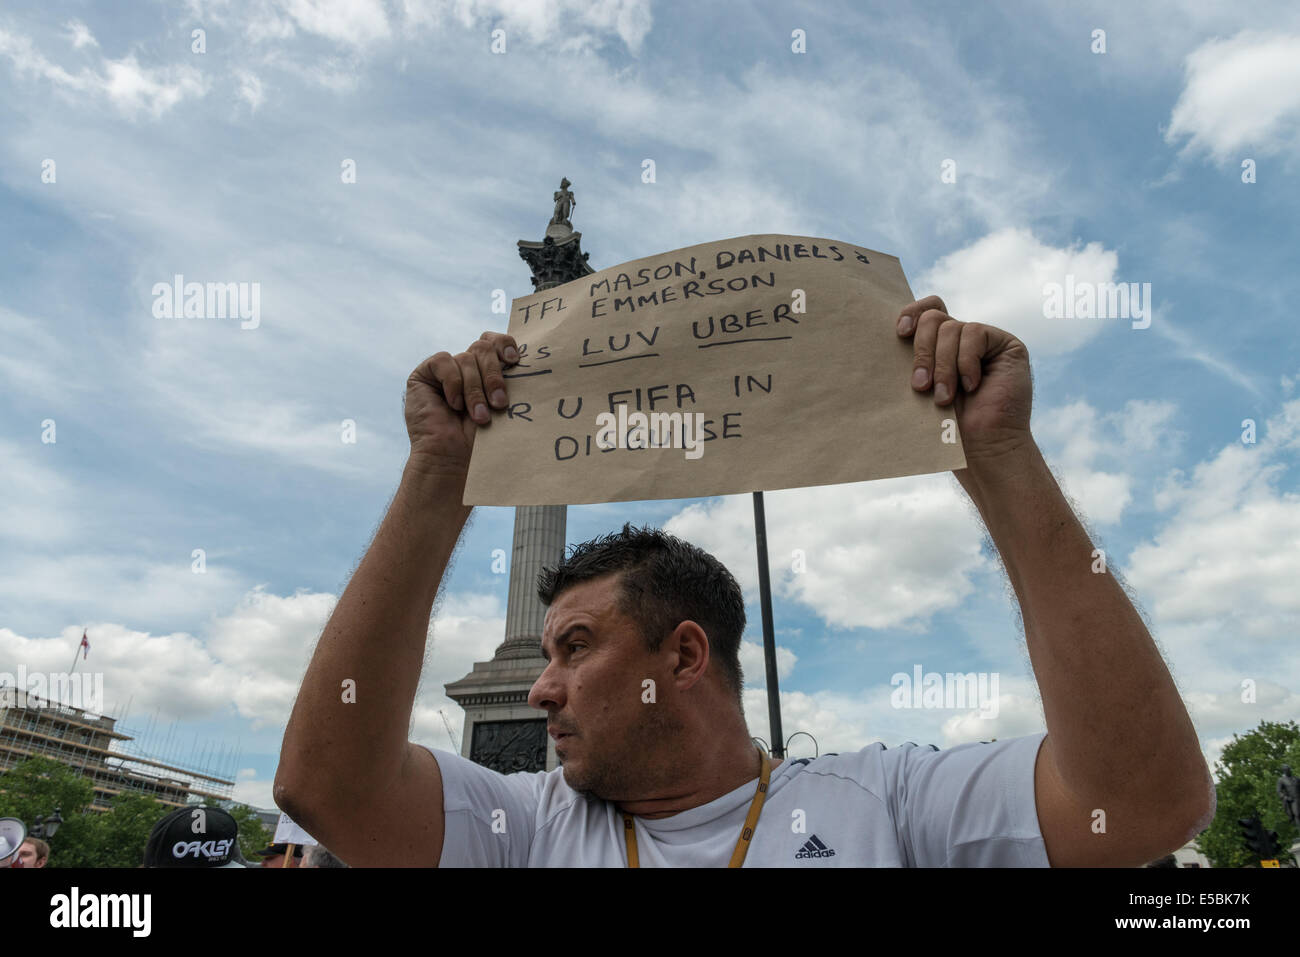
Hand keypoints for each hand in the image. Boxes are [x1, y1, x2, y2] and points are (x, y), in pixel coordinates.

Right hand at [404, 332, 518, 472]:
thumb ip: (507, 378)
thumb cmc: (483, 439)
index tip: (514, 361)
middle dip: (493, 376)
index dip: (505, 345)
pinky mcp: (424, 375)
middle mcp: (466, 368)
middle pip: (483, 348)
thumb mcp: (501, 404)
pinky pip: (444, 362)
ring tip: (479, 416)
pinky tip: (454, 404)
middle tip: (500, 404)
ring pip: (466, 358)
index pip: (495, 341)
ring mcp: (445, 371)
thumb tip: (522, 359)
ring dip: (475, 390)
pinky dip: (453, 383)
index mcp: (486, 371)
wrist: (455, 460)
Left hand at [896, 296, 1033, 464]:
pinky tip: (971, 386)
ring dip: (943, 366)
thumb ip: (912, 360)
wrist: (981, 450)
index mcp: (940, 346)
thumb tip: (891, 334)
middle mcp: (962, 340)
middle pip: (934, 318)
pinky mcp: (1007, 345)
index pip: (926, 310)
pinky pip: (975, 334)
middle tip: (920, 386)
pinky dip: (966, 361)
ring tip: (944, 398)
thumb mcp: (921, 388)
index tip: (899, 333)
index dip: (911, 312)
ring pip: (951, 329)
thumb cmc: (946, 428)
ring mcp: (985, 341)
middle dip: (923, 352)